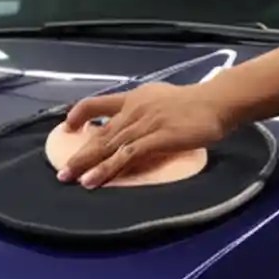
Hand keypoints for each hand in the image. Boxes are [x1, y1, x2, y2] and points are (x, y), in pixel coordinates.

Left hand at [57, 82, 232, 188]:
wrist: (217, 102)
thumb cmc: (197, 104)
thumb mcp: (164, 99)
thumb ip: (147, 110)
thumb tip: (138, 124)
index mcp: (135, 98)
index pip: (99, 102)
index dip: (80, 114)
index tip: (67, 127)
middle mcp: (134, 110)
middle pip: (100, 133)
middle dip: (79, 153)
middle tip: (61, 170)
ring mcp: (145, 124)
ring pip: (109, 146)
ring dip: (87, 164)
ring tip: (70, 178)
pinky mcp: (156, 138)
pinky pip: (126, 156)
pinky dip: (107, 169)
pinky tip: (95, 180)